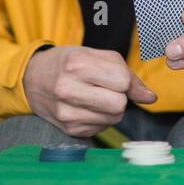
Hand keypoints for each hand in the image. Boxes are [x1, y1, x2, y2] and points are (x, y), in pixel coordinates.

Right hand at [23, 45, 156, 137]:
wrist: (32, 79)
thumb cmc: (69, 63)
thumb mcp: (96, 56)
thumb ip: (127, 74)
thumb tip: (150, 98)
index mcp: (77, 64)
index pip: (122, 81)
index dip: (123, 79)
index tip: (112, 75)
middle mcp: (67, 89)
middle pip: (119, 104)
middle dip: (120, 97)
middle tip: (106, 88)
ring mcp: (65, 112)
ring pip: (113, 119)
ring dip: (112, 109)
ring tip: (95, 96)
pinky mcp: (68, 129)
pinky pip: (102, 128)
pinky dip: (101, 118)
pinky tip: (87, 107)